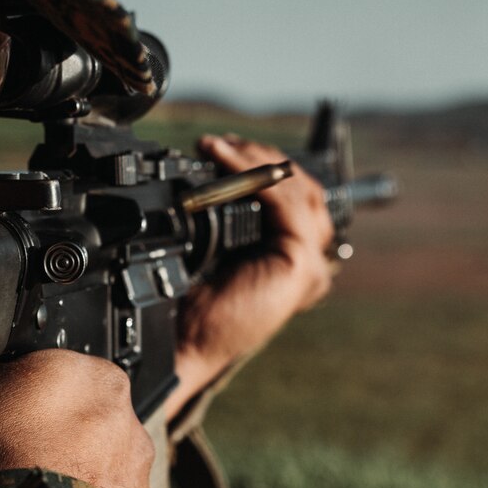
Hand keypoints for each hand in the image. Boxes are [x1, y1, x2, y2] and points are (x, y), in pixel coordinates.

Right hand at [0, 350, 155, 487]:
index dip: (37, 395)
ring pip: (104, 465)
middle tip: (22, 454)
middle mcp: (128, 419)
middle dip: (63, 436)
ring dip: (79, 474)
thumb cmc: (2, 457)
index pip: (69, 374)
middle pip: (92, 420)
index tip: (15, 414)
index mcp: (98, 376)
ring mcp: (135, 470)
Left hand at [166, 133, 335, 414]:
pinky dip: (258, 174)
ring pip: (297, 188)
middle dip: (258, 156)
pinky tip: (228, 161)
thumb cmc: (186, 303)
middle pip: (301, 185)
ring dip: (256, 159)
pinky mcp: (300, 264)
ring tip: (216, 149)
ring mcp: (307, 263)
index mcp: (286, 254)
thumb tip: (212, 162)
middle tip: (216, 145)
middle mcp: (305, 259)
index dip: (263, 162)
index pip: (295, 192)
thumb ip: (224, 212)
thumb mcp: (206, 246)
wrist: (180, 342)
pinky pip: (287, 203)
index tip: (221, 147)